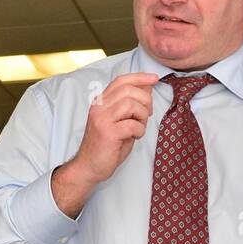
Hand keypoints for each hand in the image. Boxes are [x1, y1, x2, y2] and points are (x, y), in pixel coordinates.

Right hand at [51, 72, 158, 217]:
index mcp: (101, 102)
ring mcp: (101, 119)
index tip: (154, 78)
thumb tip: (147, 88)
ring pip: (131, 104)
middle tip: (147, 114)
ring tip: (139, 126)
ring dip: (142, 115)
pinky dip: (139, 130)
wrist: (88, 166)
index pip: (121, 81)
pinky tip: (134, 136)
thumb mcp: (119, 121)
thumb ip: (130, 105)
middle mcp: (99, 107)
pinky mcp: (107, 132)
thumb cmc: (106, 145)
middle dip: (145, 100)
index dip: (139, 77)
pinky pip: (132, 124)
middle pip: (128, 90)